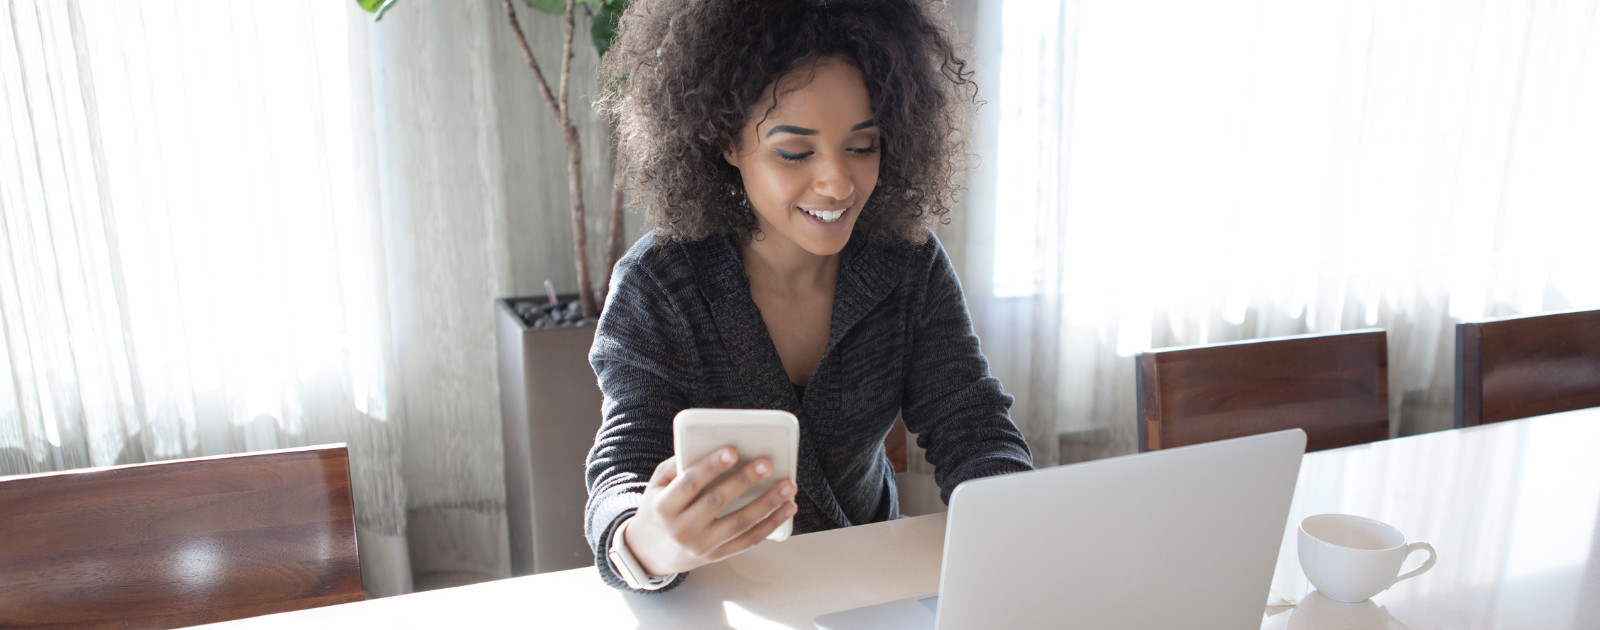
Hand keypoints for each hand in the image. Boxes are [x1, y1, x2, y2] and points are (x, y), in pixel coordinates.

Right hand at [622, 448, 798, 575]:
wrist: (649, 553)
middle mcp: (681, 529)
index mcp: (664, 507)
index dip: (711, 467)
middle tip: (767, 463)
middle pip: (717, 502)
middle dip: (744, 481)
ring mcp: (700, 546)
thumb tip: (712, 446)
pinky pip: (747, 541)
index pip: (689, 483)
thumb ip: (679, 466)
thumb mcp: (656, 485)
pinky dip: (770, 525)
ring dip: (767, 504)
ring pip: (738, 524)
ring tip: (787, 486)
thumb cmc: (658, 509)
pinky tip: (786, 509)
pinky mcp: (716, 556)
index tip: (733, 450)